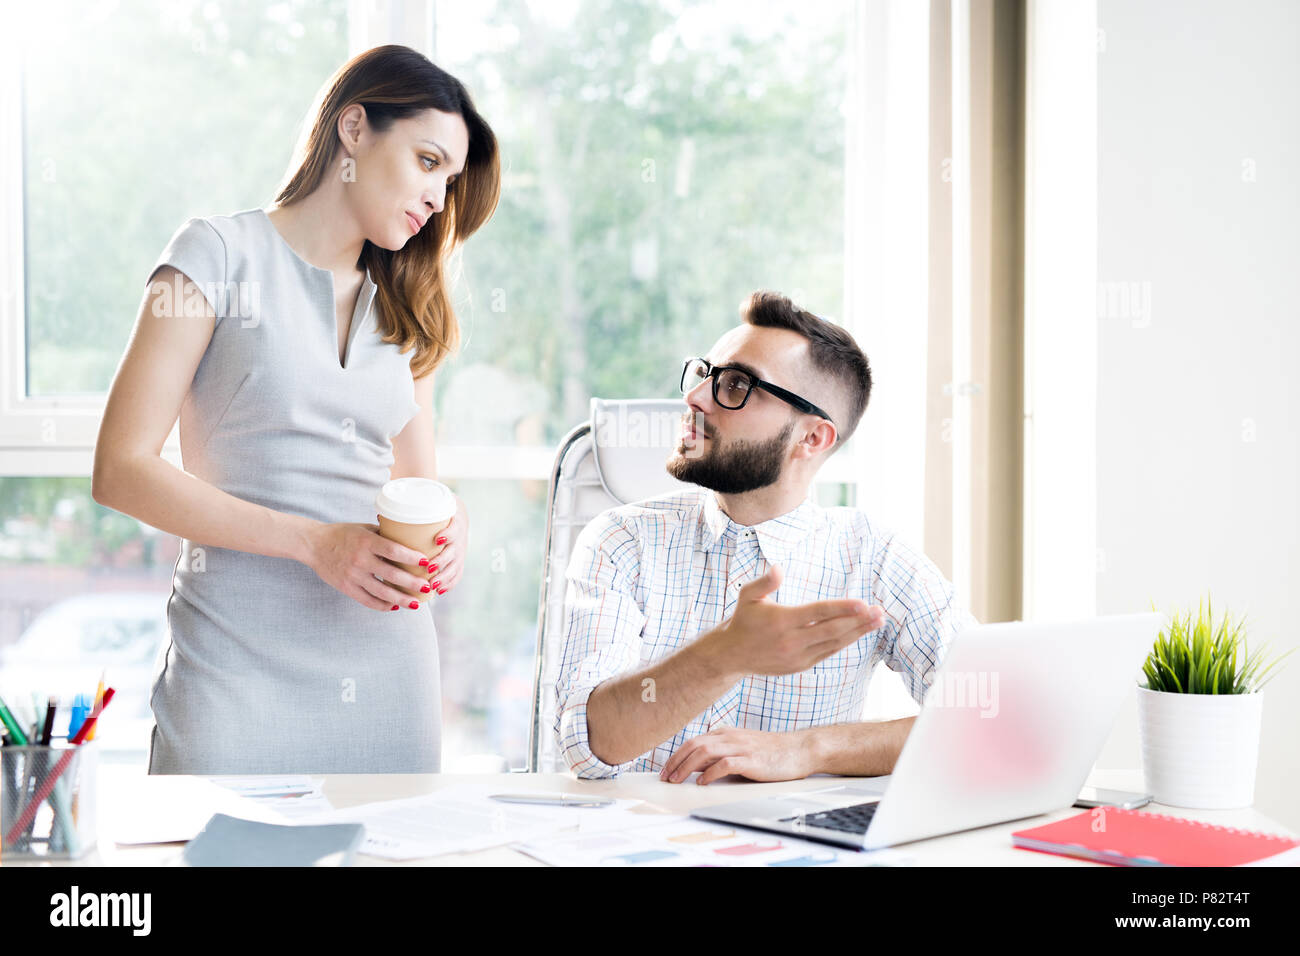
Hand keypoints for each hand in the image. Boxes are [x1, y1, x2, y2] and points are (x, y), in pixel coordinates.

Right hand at [306, 522, 437, 611]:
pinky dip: (382, 605)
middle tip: (427, 586)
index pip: (393, 550)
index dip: (411, 557)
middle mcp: (360, 560)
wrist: (314, 545)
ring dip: (401, 599)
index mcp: (366, 542)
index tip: (425, 561)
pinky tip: (395, 606)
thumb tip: (412, 539)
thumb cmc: (343, 534)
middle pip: (392, 575)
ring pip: (382, 592)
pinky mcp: (346, 588)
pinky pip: (367, 600)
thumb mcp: (364, 529)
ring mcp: (353, 576)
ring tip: (416, 603)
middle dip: (412, 583)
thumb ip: (385, 535)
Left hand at [420, 493, 467, 595]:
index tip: (437, 539)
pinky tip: (439, 591)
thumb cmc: (439, 518)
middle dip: (441, 561)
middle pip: (453, 552)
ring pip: (454, 567)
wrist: (457, 521)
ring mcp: (460, 553)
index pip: (454, 529)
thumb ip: (411, 516)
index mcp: (454, 525)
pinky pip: (457, 576)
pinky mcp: (459, 563)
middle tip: (428, 568)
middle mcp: (459, 540)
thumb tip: (379, 518)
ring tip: (432, 585)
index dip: (447, 535)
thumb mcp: (431, 513)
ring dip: (444, 577)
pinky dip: (449, 584)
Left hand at [658, 728, 814, 784]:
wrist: (800, 749)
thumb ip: (720, 755)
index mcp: (726, 733)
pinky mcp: (751, 759)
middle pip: (694, 744)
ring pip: (704, 752)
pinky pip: (725, 764)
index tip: (665, 769)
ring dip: (686, 767)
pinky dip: (710, 773)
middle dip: (676, 761)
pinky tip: (702, 782)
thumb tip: (696, 767)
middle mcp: (730, 737)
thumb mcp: (741, 749)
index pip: (693, 741)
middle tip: (665, 777)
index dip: (676, 755)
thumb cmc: (772, 751)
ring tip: (677, 780)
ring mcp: (740, 747)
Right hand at [703, 565, 886, 676]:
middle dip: (859, 621)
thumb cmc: (743, 620)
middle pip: (832, 629)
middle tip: (880, 612)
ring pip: (834, 643)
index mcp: (782, 621)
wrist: (732, 655)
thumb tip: (778, 568)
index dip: (842, 608)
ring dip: (858, 632)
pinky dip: (844, 642)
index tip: (863, 603)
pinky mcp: (800, 665)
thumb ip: (764, 582)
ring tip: (877, 622)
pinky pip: (827, 652)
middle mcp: (792, 640)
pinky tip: (858, 633)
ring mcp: (797, 656)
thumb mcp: (747, 596)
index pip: (819, 612)